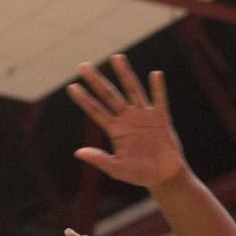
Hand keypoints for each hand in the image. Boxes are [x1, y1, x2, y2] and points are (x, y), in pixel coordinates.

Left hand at [67, 54, 185, 187]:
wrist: (163, 177)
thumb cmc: (139, 174)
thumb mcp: (117, 169)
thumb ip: (100, 160)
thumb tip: (78, 152)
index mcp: (115, 130)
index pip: (96, 111)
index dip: (84, 99)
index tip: (71, 86)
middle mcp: (127, 119)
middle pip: (110, 95)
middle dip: (96, 81)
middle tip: (82, 65)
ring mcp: (144, 116)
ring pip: (133, 91)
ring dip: (124, 74)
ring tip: (116, 57)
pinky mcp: (161, 119)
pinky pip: (159, 100)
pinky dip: (158, 89)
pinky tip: (155, 74)